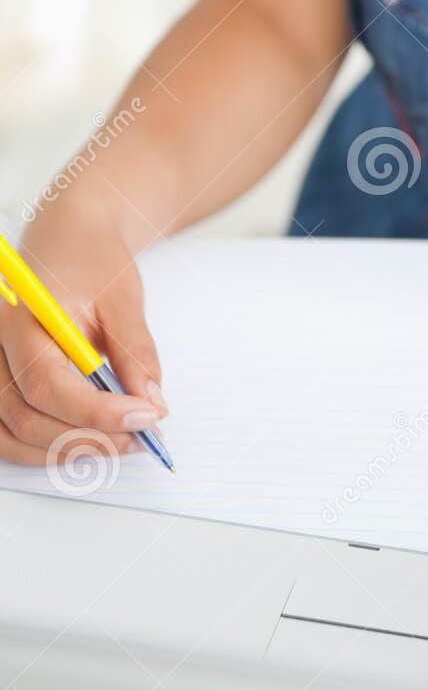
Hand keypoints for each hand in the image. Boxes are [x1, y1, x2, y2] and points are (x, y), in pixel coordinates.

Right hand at [0, 196, 166, 466]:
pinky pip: (4, 433)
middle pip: (26, 417)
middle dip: (88, 437)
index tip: (146, 417)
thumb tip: (152, 402)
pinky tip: (84, 442)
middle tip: (142, 436)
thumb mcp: (123, 299)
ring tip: (120, 443)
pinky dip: (42, 449)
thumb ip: (135, 352)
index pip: (48, 384)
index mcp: (22, 319)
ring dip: (65, 451)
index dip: (97, 412)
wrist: (70, 238)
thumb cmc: (93, 261)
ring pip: (10, 435)